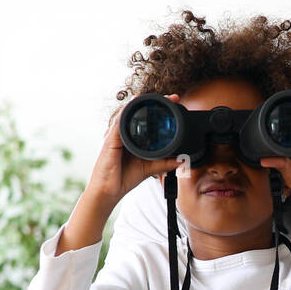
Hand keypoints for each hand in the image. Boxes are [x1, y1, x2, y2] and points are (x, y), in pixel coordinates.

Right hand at [85, 94, 184, 210]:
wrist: (109, 191)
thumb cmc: (124, 178)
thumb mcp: (149, 168)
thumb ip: (164, 163)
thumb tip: (181, 160)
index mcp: (132, 138)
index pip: (145, 118)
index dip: (158, 109)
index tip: (174, 102)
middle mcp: (123, 133)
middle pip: (137, 111)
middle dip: (154, 102)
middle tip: (172, 97)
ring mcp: (115, 135)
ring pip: (128, 113)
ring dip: (141, 103)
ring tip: (156, 97)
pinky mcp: (109, 140)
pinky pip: (118, 123)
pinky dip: (125, 113)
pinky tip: (133, 104)